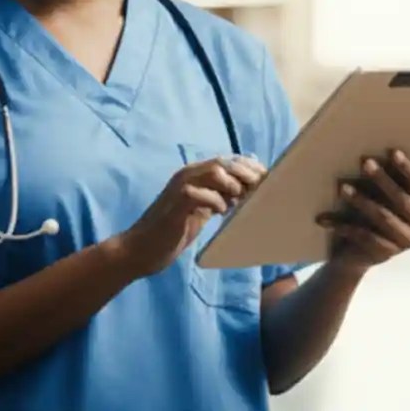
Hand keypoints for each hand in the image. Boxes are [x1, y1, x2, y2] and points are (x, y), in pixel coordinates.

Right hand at [122, 155, 264, 275]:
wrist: (141, 250)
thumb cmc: (174, 231)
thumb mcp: (204, 209)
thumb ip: (221, 195)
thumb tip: (248, 186)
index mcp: (195, 174)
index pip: (228, 161)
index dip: (250, 168)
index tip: (268, 181)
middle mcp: (188, 174)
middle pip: (224, 162)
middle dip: (247, 174)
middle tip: (260, 191)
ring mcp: (179, 186)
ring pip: (214, 171)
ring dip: (233, 184)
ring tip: (240, 200)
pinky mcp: (175, 202)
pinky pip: (199, 192)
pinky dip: (215, 200)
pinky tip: (221, 212)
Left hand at [315, 149, 409, 274]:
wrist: (359, 252)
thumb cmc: (375, 211)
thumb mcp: (383, 194)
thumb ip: (389, 177)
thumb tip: (378, 151)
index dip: (406, 168)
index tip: (392, 152)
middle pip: (401, 200)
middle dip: (382, 180)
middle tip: (365, 163)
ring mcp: (405, 242)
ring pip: (382, 217)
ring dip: (361, 201)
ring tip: (343, 188)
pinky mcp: (385, 254)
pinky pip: (363, 236)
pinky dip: (343, 225)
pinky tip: (325, 218)